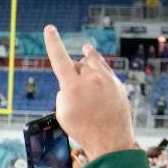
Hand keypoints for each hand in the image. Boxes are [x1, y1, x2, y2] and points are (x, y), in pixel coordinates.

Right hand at [42, 26, 132, 158]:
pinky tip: (91, 55)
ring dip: (85, 67)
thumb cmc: (83, 128)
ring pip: (91, 62)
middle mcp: (91, 79)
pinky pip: (104, 66)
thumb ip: (64, 91)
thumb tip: (72, 81)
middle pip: (77, 64)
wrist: (110, 139)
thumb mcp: (62, 111)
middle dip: (72, 72)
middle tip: (74, 91)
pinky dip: (96, 64)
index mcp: (73, 87)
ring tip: (83, 78)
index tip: (49, 28)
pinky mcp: (117, 83)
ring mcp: (106, 79)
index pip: (60, 59)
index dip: (53, 42)